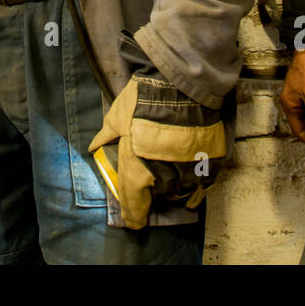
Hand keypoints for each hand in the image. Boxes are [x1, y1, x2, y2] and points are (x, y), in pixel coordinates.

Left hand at [88, 74, 230, 229]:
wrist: (182, 84)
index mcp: (138, 170)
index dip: (133, 215)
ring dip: (174, 188)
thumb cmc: (144, 99)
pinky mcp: (210, 163)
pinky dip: (197, 189)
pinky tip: (193, 191)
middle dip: (152, 191)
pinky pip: (204, 185)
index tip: (133, 221)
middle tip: (150, 180)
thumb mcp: (118, 116)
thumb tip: (94, 147)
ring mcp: (190, 171)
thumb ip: (107, 136)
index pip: (134, 204)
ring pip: (181, 191)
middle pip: (158, 196)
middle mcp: (165, 178)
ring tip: (169, 175)